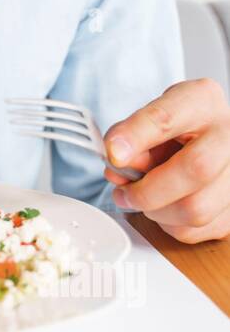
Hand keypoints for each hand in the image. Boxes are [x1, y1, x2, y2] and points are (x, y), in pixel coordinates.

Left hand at [103, 78, 229, 241]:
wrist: (207, 138)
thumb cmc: (177, 128)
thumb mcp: (150, 117)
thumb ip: (130, 136)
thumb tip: (116, 163)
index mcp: (202, 102)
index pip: (169, 117)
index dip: (138, 136)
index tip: (113, 153)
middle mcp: (229, 135)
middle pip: (196, 169)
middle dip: (148, 190)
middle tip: (124, 193)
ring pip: (196, 208)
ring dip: (157, 212)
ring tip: (143, 199)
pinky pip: (195, 230)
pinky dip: (169, 224)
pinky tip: (165, 207)